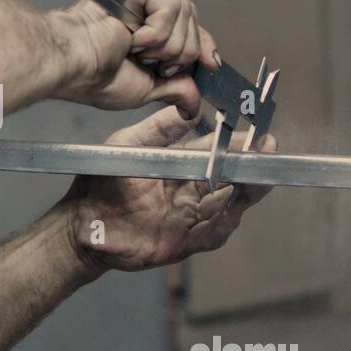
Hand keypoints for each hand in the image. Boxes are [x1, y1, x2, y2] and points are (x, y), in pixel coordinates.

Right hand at [53, 0, 220, 115]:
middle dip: (180, 52)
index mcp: (141, 26)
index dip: (202, 44)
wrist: (76, 66)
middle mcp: (140, 5)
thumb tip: (193, 104)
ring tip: (138, 51)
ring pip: (184, 14)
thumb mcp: (146, 89)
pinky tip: (133, 38)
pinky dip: (156, 33)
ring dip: (165, 46)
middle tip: (151, 63)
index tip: (212, 64)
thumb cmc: (96, 78)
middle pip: (191, 20)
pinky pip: (170, 7)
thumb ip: (174, 89)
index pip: (186, 27)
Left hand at [62, 106, 273, 272]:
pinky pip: (213, 235)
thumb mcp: (130, 145)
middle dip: (253, 168)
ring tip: (254, 179)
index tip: (259, 136)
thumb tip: (190, 108)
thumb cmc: (102, 181)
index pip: (220, 153)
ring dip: (243, 194)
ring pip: (229, 206)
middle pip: (233, 179)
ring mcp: (191, 217)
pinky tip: (228, 210)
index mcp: (183, 165)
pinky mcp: (185, 242)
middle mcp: (192, 190)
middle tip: (268, 154)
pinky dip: (223, 223)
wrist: (82, 223)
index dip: (240, 146)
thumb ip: (161, 128)